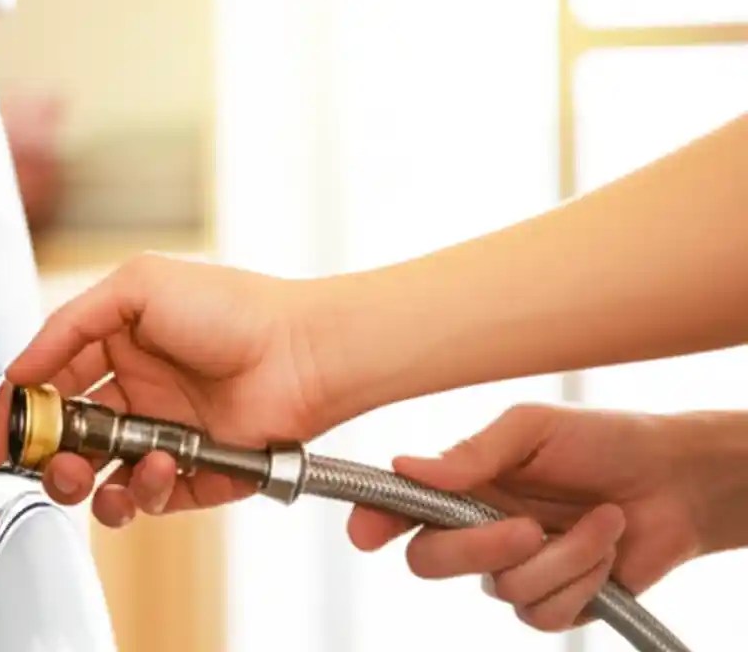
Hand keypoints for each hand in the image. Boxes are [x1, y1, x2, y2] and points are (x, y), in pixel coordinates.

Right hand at [0, 253, 355, 527]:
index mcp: (115, 345)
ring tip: (92, 476)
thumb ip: (67, 325)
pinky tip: (155, 467)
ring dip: (86, 485)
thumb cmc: (235, 309)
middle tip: (48, 461)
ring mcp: (162, 434)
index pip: (48, 384)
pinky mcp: (193, 473)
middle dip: (47, 458)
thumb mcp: (137, 286)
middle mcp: (136, 392)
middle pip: (67, 441)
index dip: (18, 413)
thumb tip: (21, 369)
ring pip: (101, 479)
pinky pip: (148, 498)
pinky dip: (140, 491)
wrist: (304, 353)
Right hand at [347, 404, 703, 632]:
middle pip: (430, 560)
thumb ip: (472, 451)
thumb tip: (407, 466)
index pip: (399, 505)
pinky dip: (583, 579)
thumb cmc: (603, 441)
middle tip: (527, 527)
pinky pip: (543, 613)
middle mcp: (475, 528)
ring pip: (501, 588)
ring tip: (600, 520)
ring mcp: (511, 568)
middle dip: (478, 547)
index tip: (365, 533)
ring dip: (563, 555)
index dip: (373, 520)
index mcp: (461, 483)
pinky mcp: (551, 601)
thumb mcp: (535, 428)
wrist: (676, 481)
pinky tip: (605, 550)